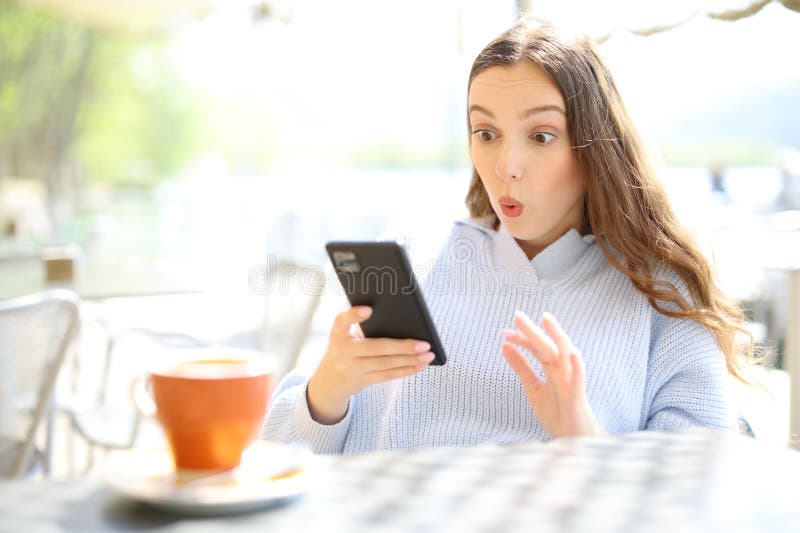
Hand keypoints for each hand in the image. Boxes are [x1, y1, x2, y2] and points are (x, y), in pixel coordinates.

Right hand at [307, 306, 434, 423]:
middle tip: (425, 344)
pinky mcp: (362, 380)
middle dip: (402, 347)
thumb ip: (362, 325)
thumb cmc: (346, 345)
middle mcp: (342, 351)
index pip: (342, 321)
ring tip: (428, 355)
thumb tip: (401, 320)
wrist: (331, 378)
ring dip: (410, 360)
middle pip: (375, 348)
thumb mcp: (345, 333)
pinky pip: (387, 376)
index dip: (354, 315)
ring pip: (385, 364)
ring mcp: (352, 368)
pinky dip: (405, 370)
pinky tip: (420, 366)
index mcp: (338, 333)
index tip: (368, 309)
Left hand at [501, 311, 606, 437]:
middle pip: (548, 347)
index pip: (536, 348)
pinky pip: (579, 380)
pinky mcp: (577, 398)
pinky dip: (577, 367)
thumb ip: (521, 368)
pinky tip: (571, 354)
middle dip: (534, 331)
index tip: (504, 332)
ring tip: (546, 320)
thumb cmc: (557, 413)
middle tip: (517, 315)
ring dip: (558, 337)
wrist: (573, 441)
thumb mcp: (533, 389)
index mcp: (552, 369)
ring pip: (566, 356)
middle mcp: (563, 371)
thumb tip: (504, 346)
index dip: (521, 339)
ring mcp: (571, 383)